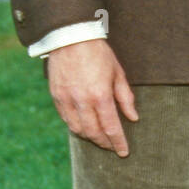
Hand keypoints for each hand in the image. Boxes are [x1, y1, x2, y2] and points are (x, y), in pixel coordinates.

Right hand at [46, 39, 137, 155]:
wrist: (70, 36)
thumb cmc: (98, 54)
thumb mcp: (118, 74)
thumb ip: (125, 98)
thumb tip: (133, 118)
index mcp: (100, 96)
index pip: (111, 128)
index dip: (118, 143)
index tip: (123, 152)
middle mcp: (82, 100)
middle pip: (93, 133)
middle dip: (104, 143)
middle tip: (112, 147)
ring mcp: (66, 98)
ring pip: (77, 129)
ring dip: (89, 137)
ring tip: (99, 138)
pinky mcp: (56, 94)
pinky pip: (65, 118)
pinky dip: (75, 126)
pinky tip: (83, 126)